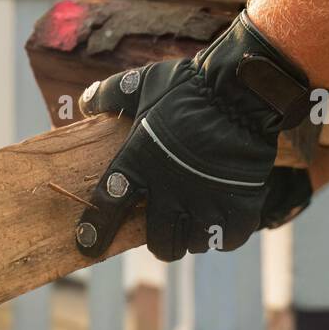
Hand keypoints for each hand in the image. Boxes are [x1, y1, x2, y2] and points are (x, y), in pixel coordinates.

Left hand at [74, 11, 312, 261]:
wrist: (243, 87)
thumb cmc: (190, 86)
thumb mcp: (144, 83)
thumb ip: (112, 94)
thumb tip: (85, 101)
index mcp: (140, 162)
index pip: (109, 204)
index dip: (96, 230)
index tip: (88, 246)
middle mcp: (170, 188)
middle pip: (159, 241)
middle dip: (160, 241)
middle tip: (166, 230)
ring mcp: (206, 198)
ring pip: (193, 242)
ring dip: (192, 237)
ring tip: (195, 223)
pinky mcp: (240, 202)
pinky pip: (228, 239)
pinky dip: (224, 237)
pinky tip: (222, 224)